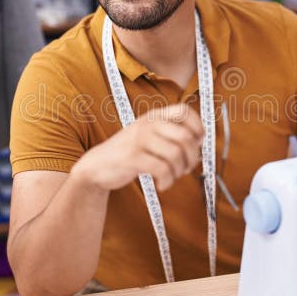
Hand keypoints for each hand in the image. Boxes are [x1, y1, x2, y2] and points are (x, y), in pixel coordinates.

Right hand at [71, 103, 203, 191]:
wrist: (97, 165)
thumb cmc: (129, 153)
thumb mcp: (148, 136)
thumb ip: (170, 135)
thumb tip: (199, 147)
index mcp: (154, 116)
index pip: (184, 110)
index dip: (197, 127)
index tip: (197, 143)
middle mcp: (148, 124)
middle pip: (185, 136)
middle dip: (192, 157)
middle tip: (186, 168)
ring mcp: (139, 140)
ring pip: (176, 154)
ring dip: (180, 171)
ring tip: (173, 177)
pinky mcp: (133, 158)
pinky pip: (162, 169)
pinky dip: (167, 181)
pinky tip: (162, 184)